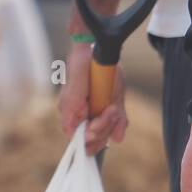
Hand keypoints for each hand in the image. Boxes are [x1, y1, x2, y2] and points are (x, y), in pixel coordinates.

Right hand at [58, 41, 127, 155]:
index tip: (93, 128)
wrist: (100, 51)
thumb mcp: (76, 81)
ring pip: (107, 136)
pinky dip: (120, 124)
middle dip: (103, 128)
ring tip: (114, 106)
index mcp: (71, 114)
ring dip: (112, 123)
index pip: (77, 140)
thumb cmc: (84, 63)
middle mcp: (84, 118)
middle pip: (93, 141)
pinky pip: (118, 126)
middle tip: (110, 109)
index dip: (86, 139)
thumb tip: (71, 133)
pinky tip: (118, 113)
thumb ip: (72, 105)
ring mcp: (97, 115)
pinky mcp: (110, 111)